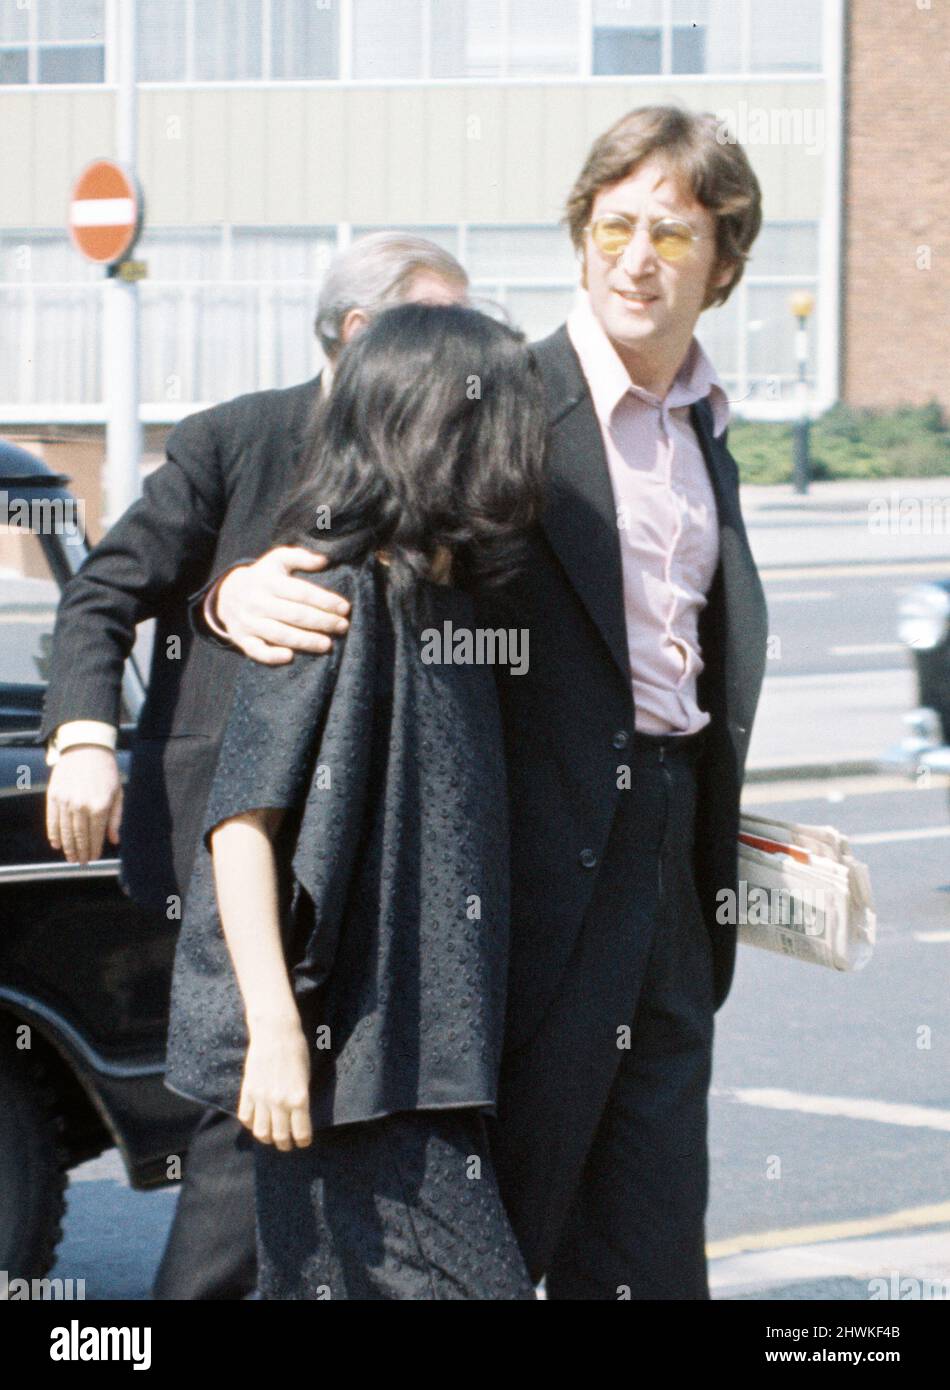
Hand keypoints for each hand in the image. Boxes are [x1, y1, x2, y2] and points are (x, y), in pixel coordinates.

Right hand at [46, 745, 122, 863]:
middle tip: (81, 862)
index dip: (95, 849)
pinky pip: (52, 820)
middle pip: (79, 836)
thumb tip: (114, 840)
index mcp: (100, 806)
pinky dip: (54, 834)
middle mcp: (81, 806)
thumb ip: (115, 818)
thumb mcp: (118, 793)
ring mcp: (65, 801)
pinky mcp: (54, 796)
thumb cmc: (106, 771)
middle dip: (81, 851)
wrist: (86, 748)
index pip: (96, 835)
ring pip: (65, 831)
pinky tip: (56, 844)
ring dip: (67, 847)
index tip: (94, 858)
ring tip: (70, 857)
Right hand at [214, 546, 349, 664]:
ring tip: (327, 644)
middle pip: (294, 614)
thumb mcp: (277, 560)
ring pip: (280, 634)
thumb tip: (324, 560)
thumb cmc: (263, 577)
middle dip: (322, 622)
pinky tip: (290, 657)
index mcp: (268, 581)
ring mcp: (248, 622)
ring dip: (305, 641)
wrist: (227, 593)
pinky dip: (272, 655)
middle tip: (343, 627)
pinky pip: (256, 651)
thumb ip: (300, 557)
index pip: (301, 592)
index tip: (345, 608)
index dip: (325, 601)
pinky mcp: (242, 639)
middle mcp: (257, 601)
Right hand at [239, 1016, 312, 1150]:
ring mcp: (262, 1097)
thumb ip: (300, 1097)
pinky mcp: (248, 1090)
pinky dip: (250, 1124)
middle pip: (280, 1136)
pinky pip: (245, 1117)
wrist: (275, 1031)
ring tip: (271, 1137)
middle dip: (285, 1144)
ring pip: (261, 1131)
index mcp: (299, 1098)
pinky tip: (256, 1121)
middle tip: (287, 1144)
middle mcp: (280, 1102)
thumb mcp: (305, 1076)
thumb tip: (297, 1116)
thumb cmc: (296, 1050)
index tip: (303, 1142)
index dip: (303, 1141)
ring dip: (267, 1138)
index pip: (301, 1132)